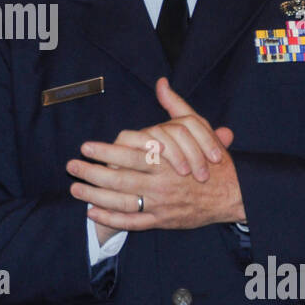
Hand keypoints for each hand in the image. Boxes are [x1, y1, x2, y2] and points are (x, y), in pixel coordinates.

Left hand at [68, 77, 245, 232]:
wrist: (233, 195)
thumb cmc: (212, 160)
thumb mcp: (198, 129)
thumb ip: (176, 106)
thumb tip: (161, 83)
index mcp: (166, 161)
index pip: (130, 154)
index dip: (106, 151)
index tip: (86, 147)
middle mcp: (160, 183)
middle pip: (120, 178)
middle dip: (92, 172)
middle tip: (71, 166)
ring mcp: (160, 204)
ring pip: (122, 201)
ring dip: (95, 195)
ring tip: (74, 188)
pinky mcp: (161, 221)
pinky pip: (132, 221)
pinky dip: (111, 218)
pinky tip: (91, 212)